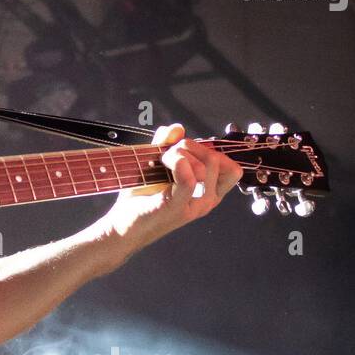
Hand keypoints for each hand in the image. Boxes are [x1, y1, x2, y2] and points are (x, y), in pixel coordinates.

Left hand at [99, 123, 242, 248]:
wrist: (122, 226)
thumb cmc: (141, 198)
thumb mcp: (157, 166)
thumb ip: (168, 144)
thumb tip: (177, 128)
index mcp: (209, 193)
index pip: (231, 168)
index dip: (210, 151)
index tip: (186, 152)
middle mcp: (207, 201)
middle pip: (215, 159)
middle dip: (191, 147)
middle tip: (167, 154)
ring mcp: (193, 206)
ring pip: (204, 165)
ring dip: (180, 153)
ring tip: (161, 162)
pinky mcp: (176, 207)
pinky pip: (189, 180)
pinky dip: (178, 163)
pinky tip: (166, 163)